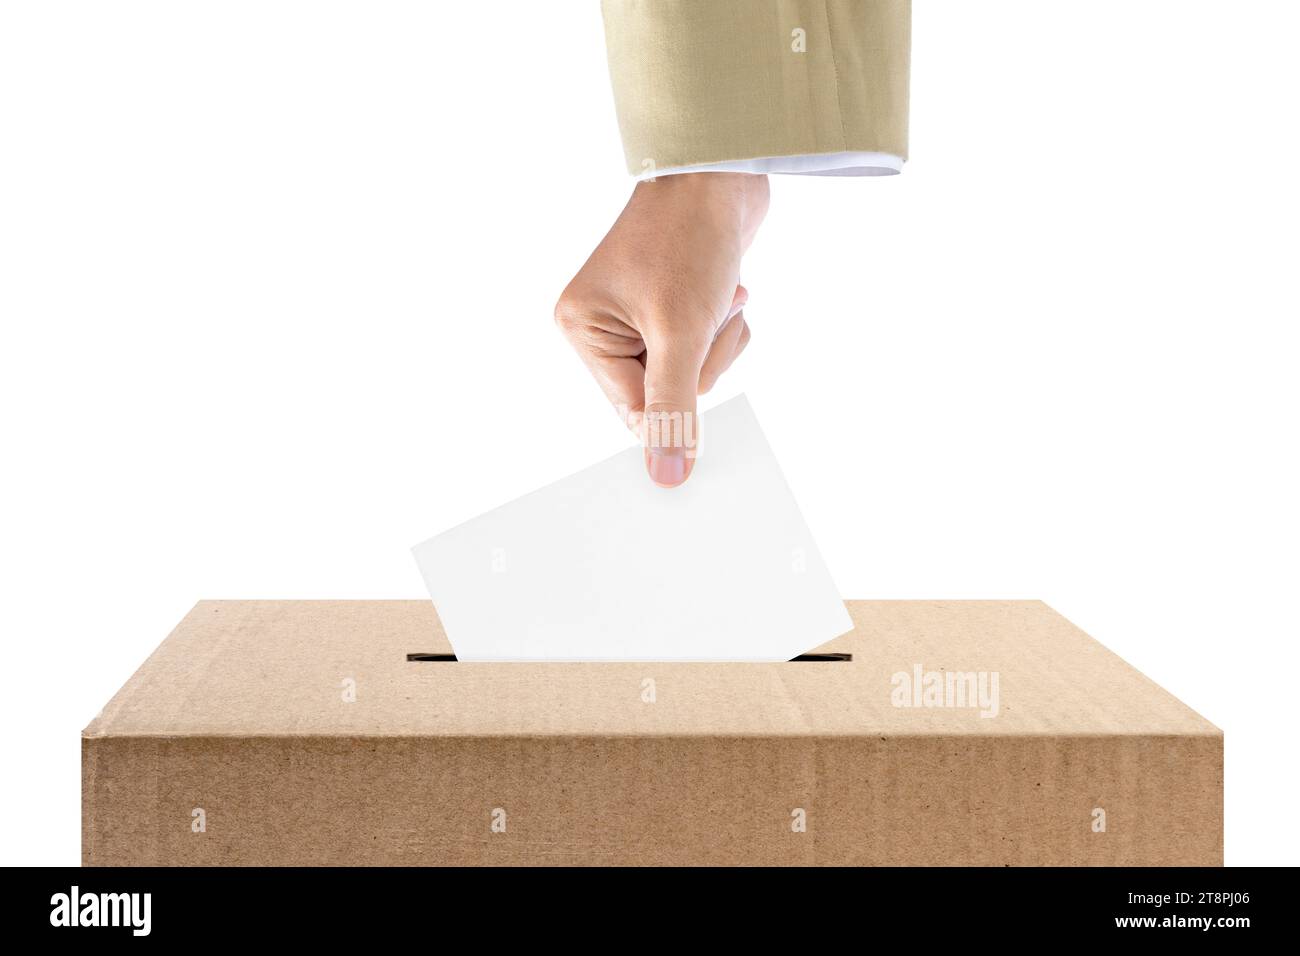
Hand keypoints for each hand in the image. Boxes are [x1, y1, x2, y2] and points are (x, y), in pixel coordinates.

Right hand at [555, 172, 769, 486]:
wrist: (724, 172)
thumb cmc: (689, 238)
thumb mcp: (681, 335)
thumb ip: (674, 410)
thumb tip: (666, 476)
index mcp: (582, 328)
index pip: (632, 408)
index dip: (675, 401)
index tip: (697, 368)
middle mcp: (601, 324)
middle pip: (664, 393)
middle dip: (701, 360)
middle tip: (705, 315)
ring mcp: (637, 316)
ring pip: (691, 373)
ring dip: (718, 342)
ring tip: (718, 296)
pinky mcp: (671, 305)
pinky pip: (704, 348)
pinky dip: (724, 327)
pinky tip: (725, 290)